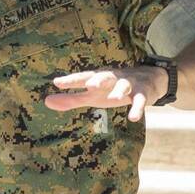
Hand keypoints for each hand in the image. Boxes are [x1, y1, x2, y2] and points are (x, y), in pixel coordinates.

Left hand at [43, 65, 166, 121]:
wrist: (148, 80)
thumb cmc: (111, 89)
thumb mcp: (92, 95)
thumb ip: (71, 99)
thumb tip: (46, 102)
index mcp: (98, 78)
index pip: (83, 78)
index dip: (71, 80)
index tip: (57, 83)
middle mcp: (112, 78)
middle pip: (105, 76)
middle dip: (98, 80)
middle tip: (89, 85)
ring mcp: (129, 84)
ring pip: (124, 85)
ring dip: (120, 90)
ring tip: (114, 98)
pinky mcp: (143, 93)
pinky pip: (141, 100)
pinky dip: (138, 108)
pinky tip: (133, 117)